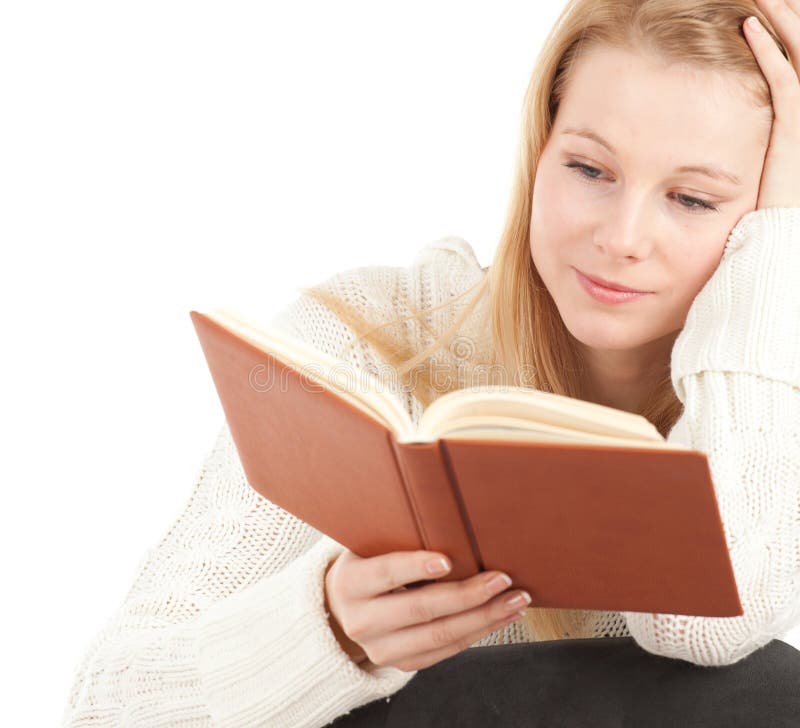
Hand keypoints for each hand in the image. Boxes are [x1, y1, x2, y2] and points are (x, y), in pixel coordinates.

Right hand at [323, 548, 529, 671]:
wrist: (342, 609)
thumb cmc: (366, 566)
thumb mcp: (367, 546)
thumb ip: (396, 536)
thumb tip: (446, 514)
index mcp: (350, 583)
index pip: (386, 573)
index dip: (416, 567)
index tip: (448, 561)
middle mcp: (362, 620)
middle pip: (422, 610)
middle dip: (468, 595)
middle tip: (503, 579)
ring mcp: (381, 649)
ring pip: (440, 636)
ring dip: (484, 618)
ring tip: (514, 600)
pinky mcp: (402, 664)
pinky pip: (446, 651)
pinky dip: (477, 633)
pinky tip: (500, 616)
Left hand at [743, 1, 799, 208]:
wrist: (787, 235)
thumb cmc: (780, 201)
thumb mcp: (781, 150)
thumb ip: (781, 117)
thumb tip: (765, 91)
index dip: (798, 27)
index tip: (780, 4)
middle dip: (792, 12)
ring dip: (780, 20)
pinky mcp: (796, 129)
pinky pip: (784, 81)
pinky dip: (766, 52)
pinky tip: (749, 29)